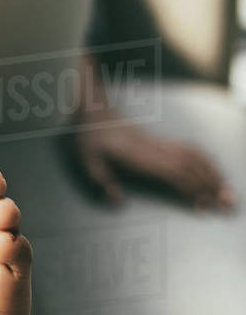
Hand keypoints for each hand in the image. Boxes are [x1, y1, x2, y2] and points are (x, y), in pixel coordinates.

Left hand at [68, 112, 235, 209]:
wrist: (93, 110)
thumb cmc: (88, 138)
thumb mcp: (86, 161)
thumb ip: (102, 181)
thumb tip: (118, 201)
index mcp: (138, 156)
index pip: (171, 172)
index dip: (189, 188)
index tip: (203, 205)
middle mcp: (154, 149)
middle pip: (190, 166)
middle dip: (211, 185)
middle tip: (228, 205)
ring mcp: (159, 143)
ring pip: (193, 157)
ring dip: (213, 174)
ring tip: (228, 192)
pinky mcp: (160, 141)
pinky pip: (189, 149)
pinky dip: (205, 161)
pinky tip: (214, 172)